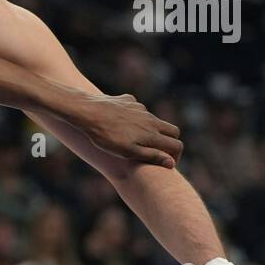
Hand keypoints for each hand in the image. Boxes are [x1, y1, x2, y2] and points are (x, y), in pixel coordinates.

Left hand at [65, 91, 182, 167]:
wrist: (88, 112)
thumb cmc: (106, 137)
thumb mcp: (128, 152)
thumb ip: (151, 156)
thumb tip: (171, 163)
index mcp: (152, 133)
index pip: (176, 144)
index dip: (176, 156)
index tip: (167, 162)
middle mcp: (151, 119)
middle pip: (172, 130)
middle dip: (170, 142)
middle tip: (158, 151)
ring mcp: (140, 108)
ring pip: (154, 119)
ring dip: (152, 130)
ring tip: (135, 140)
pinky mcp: (129, 101)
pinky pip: (139, 110)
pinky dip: (137, 118)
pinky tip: (122, 124)